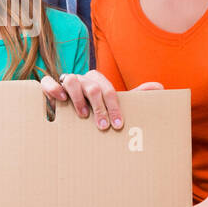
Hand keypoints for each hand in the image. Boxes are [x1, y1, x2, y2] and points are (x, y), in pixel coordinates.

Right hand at [40, 71, 163, 130]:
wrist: (70, 111)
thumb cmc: (95, 108)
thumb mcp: (114, 104)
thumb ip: (135, 96)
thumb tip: (159, 87)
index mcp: (98, 82)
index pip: (108, 89)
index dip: (114, 106)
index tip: (118, 124)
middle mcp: (82, 80)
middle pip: (92, 86)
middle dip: (99, 107)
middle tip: (103, 126)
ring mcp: (65, 82)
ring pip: (71, 80)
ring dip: (78, 98)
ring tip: (83, 115)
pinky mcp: (50, 88)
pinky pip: (47, 82)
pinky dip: (53, 88)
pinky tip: (59, 99)